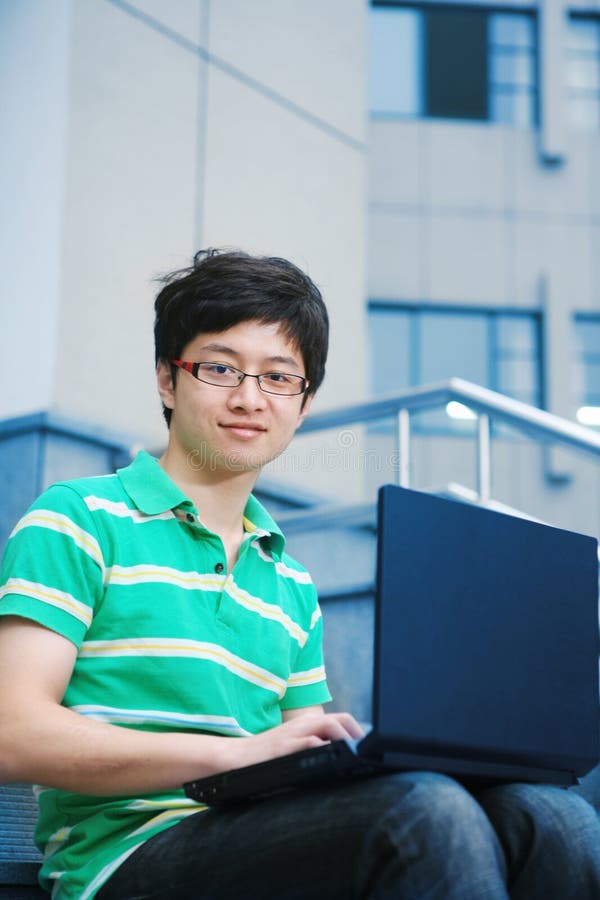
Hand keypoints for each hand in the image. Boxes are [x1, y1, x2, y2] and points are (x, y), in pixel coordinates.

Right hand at [231, 712, 363, 770]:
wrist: (236, 756)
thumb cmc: (265, 756)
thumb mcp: (292, 747)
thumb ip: (312, 747)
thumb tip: (337, 759)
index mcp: (306, 724)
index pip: (339, 719)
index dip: (356, 731)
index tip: (366, 747)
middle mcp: (302, 724)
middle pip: (338, 719)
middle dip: (356, 733)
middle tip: (366, 752)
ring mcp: (293, 733)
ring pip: (328, 726)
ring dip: (345, 739)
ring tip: (355, 754)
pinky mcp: (285, 746)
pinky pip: (310, 742)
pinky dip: (324, 748)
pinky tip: (333, 759)